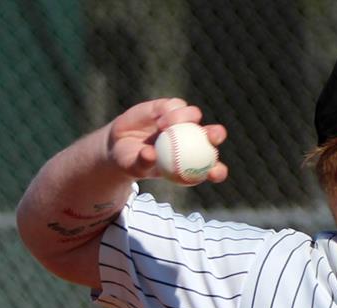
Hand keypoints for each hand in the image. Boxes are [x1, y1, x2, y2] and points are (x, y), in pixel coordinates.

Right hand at [106, 98, 229, 184]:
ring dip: (183, 119)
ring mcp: (181, 122)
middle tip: (211, 136)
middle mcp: (192, 140)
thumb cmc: (131, 162)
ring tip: (164, 127)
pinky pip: (175, 105)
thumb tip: (150, 154)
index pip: (213, 169)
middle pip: (213, 135)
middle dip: (216, 134)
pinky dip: (169, 111)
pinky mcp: (168, 107)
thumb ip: (144, 163)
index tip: (213, 173)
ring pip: (193, 114)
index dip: (218, 171)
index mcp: (192, 163)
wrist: (118, 144)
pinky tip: (159, 121)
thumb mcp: (134, 167)